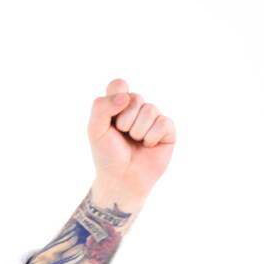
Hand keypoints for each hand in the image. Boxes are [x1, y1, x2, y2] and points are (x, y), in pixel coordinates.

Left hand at [88, 79, 174, 203]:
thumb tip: (126, 97)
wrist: (122, 179)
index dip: (115, 98)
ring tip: (135, 142)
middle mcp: (136, 109)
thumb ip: (101, 108)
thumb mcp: (95, 131)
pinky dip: (151, 138)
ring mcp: (153, 118)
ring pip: (149, 110)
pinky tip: (148, 146)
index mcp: (117, 105)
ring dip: (138, 131)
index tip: (111, 117)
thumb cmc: (107, 155)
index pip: (118, 84)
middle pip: (135, 97)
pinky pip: (163, 122)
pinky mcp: (167, 129)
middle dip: (125, 120)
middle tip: (122, 135)